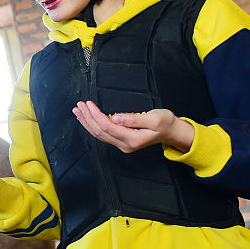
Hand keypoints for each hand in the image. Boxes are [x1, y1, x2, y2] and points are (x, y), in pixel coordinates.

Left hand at [71, 100, 193, 153]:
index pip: (108, 127)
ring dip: (87, 122)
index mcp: (132, 140)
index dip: (96, 115)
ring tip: (78, 111)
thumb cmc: (165, 123)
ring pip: (99, 134)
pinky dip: (93, 125)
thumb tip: (115, 118)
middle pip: (100, 132)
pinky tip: (87, 118)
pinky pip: (103, 134)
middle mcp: (125, 145)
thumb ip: (133, 119)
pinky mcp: (121, 141)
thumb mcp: (154, 118)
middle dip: (87, 118)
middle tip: (79, 105)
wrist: (171, 132)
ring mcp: (122, 144)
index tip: (88, 104)